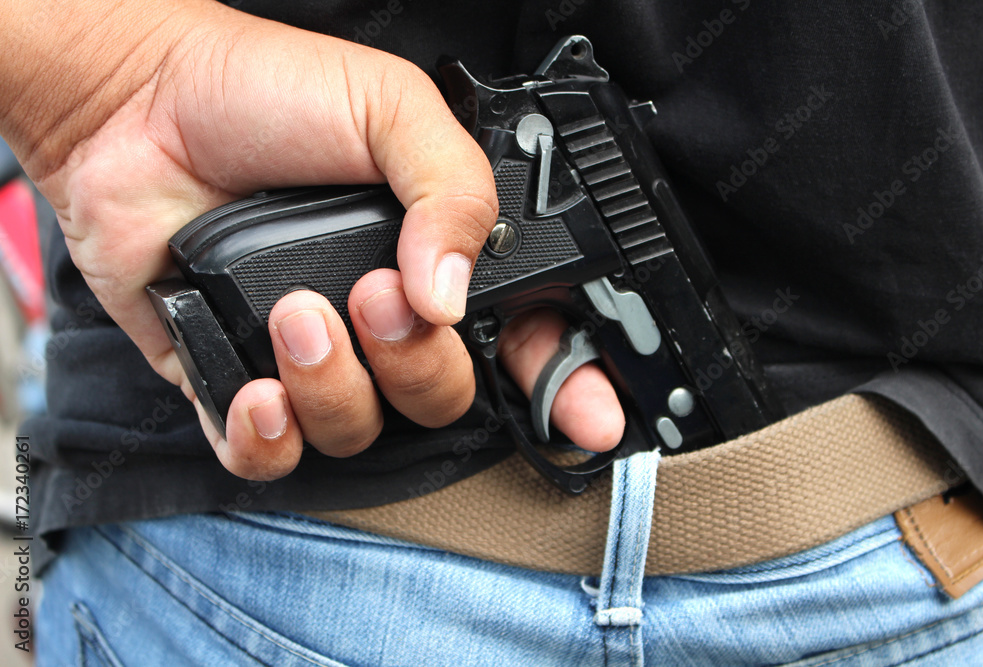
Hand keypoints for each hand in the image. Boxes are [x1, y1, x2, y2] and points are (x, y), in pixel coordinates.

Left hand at [0, 0, 624, 479]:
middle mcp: (383, 317)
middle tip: (375, 294)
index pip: (522, 340)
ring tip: (295, 311)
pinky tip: (257, 387)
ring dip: (334, 386)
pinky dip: (269, 439)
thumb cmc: (265, 94)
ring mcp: (311, 355)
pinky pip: (272, 457)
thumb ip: (454, 192)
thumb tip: (450, 297)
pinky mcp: (234, 380)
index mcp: (436, 258)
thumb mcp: (391, 109)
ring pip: (359, 432)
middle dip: (416, 364)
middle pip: (442, 399)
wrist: (136, 105)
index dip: (564, 387)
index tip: (589, 417)